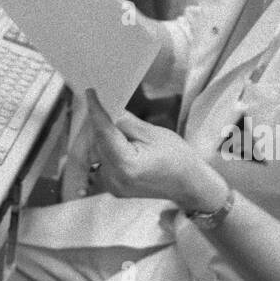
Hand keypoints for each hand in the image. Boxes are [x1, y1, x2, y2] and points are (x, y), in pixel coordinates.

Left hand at [87, 89, 225, 208]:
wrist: (189, 184)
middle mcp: (114, 179)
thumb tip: (108, 108)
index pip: (103, 132)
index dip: (96, 110)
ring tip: (111, 120)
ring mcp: (113, 186)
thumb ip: (126, 122)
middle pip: (96, 143)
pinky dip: (104, 148)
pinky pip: (101, 162)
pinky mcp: (113, 188)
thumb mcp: (154, 133)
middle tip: (100, 101)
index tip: (90, 92)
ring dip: (100, 135)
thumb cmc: (178, 158)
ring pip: (96, 152)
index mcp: (126, 165)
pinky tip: (115, 138)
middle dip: (97, 122)